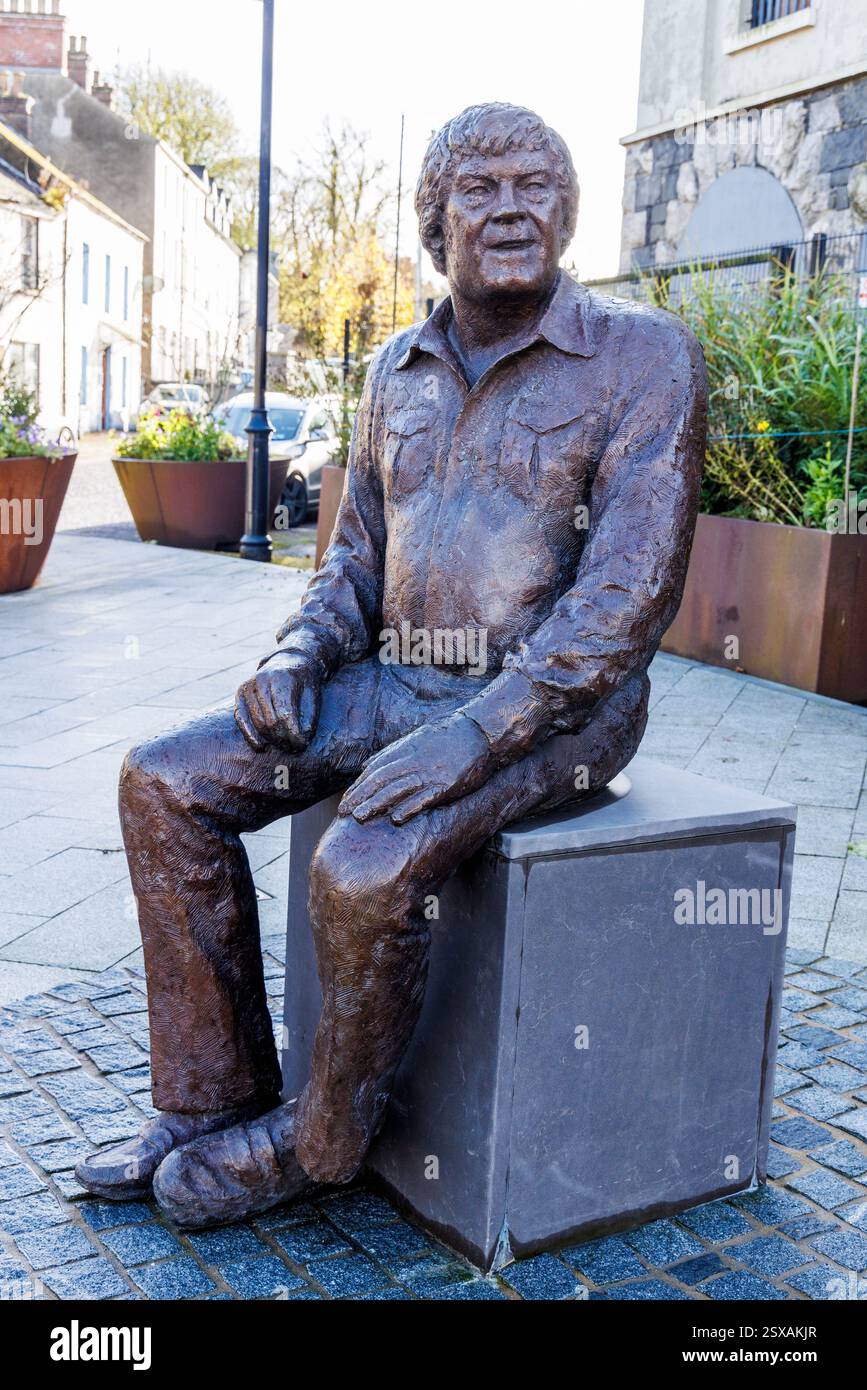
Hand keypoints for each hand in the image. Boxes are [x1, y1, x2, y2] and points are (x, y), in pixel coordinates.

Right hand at [234, 652, 321, 751]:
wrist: (289, 660)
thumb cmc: (304, 681)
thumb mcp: (313, 695)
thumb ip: (310, 717)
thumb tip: (301, 741)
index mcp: (283, 678)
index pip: (286, 714)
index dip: (294, 733)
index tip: (301, 745)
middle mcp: (263, 680)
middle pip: (271, 720)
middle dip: (283, 738)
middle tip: (293, 747)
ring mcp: (250, 685)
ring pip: (257, 722)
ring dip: (270, 739)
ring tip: (283, 746)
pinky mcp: (241, 692)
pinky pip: (240, 717)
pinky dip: (249, 734)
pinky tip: (260, 746)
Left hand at [339, 714, 494, 824]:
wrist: (482, 731)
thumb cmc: (450, 735)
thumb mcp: (417, 737)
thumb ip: (391, 752)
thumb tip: (367, 764)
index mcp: (406, 749)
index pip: (376, 770)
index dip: (359, 786)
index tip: (346, 799)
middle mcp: (415, 760)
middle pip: (382, 780)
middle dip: (360, 796)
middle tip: (344, 811)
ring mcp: (431, 773)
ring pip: (398, 789)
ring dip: (376, 803)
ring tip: (359, 817)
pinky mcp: (447, 785)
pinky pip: (425, 798)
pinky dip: (409, 807)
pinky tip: (396, 818)